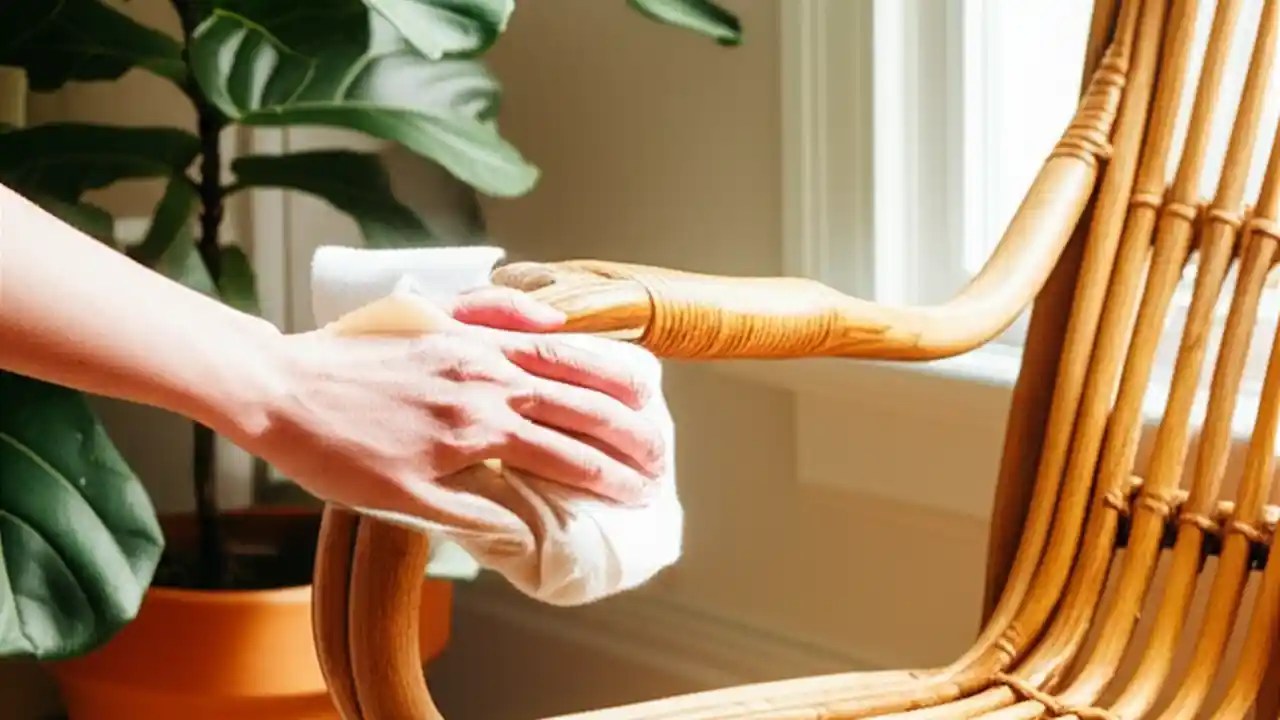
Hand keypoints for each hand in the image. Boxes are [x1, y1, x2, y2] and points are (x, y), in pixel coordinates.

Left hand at [243, 287, 665, 518]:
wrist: (279, 391)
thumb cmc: (334, 453)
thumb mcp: (403, 502)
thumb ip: (474, 510)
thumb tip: (529, 525)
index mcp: (480, 429)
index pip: (567, 455)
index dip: (609, 478)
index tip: (640, 493)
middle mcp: (486, 379)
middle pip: (577, 401)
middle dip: (628, 430)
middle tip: (660, 451)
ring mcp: (467, 343)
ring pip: (554, 351)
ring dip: (605, 371)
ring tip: (643, 388)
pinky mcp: (442, 322)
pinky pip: (502, 310)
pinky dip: (537, 314)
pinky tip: (562, 323)